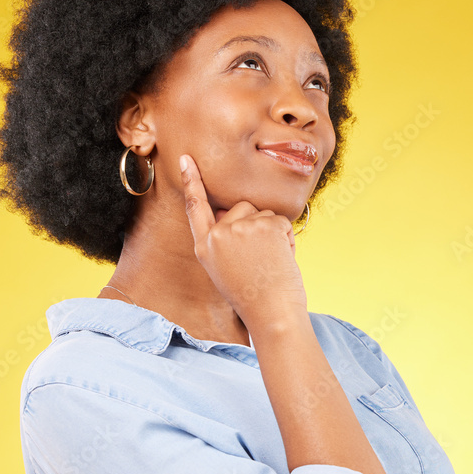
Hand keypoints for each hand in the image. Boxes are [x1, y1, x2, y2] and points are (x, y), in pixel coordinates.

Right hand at [179, 154, 307, 330]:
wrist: (271, 314)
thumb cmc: (253, 297)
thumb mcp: (225, 269)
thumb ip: (225, 240)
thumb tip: (239, 212)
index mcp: (205, 247)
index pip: (196, 207)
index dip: (191, 181)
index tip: (186, 159)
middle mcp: (218, 235)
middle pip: (241, 207)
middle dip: (255, 226)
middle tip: (259, 259)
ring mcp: (241, 228)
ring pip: (262, 213)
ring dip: (272, 233)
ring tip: (269, 262)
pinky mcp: (265, 225)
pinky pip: (280, 221)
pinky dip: (286, 238)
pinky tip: (280, 259)